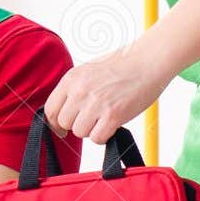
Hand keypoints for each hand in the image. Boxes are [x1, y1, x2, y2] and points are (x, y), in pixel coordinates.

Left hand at [43, 38, 174, 144]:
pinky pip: (97, 138)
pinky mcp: (112, 115)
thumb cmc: (122, 66)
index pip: (50, 109)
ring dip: (91, 130)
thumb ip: (74, 89)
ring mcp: (96, 103)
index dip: (55, 123)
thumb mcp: (89, 71)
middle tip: (92, 118)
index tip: (61, 129)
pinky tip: (112, 124)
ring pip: (80, 132)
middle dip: (77, 124)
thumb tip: (63, 112)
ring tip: (104, 118)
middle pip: (64, 123)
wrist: (148, 62)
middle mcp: (80, 90)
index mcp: (72, 78)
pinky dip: (104, 136)